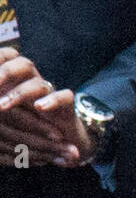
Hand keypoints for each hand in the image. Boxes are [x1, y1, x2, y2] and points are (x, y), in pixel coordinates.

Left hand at [0, 49, 85, 166]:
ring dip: (19, 93)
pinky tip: (40, 108)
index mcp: (14, 77)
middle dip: (3, 72)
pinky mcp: (66, 105)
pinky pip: (64, 96)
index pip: (4, 57)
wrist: (62, 140)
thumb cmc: (26, 126)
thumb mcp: (4, 111)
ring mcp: (49, 91)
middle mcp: (31, 80)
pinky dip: (52, 100)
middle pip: (20, 64)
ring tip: (3, 105)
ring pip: (38, 81)